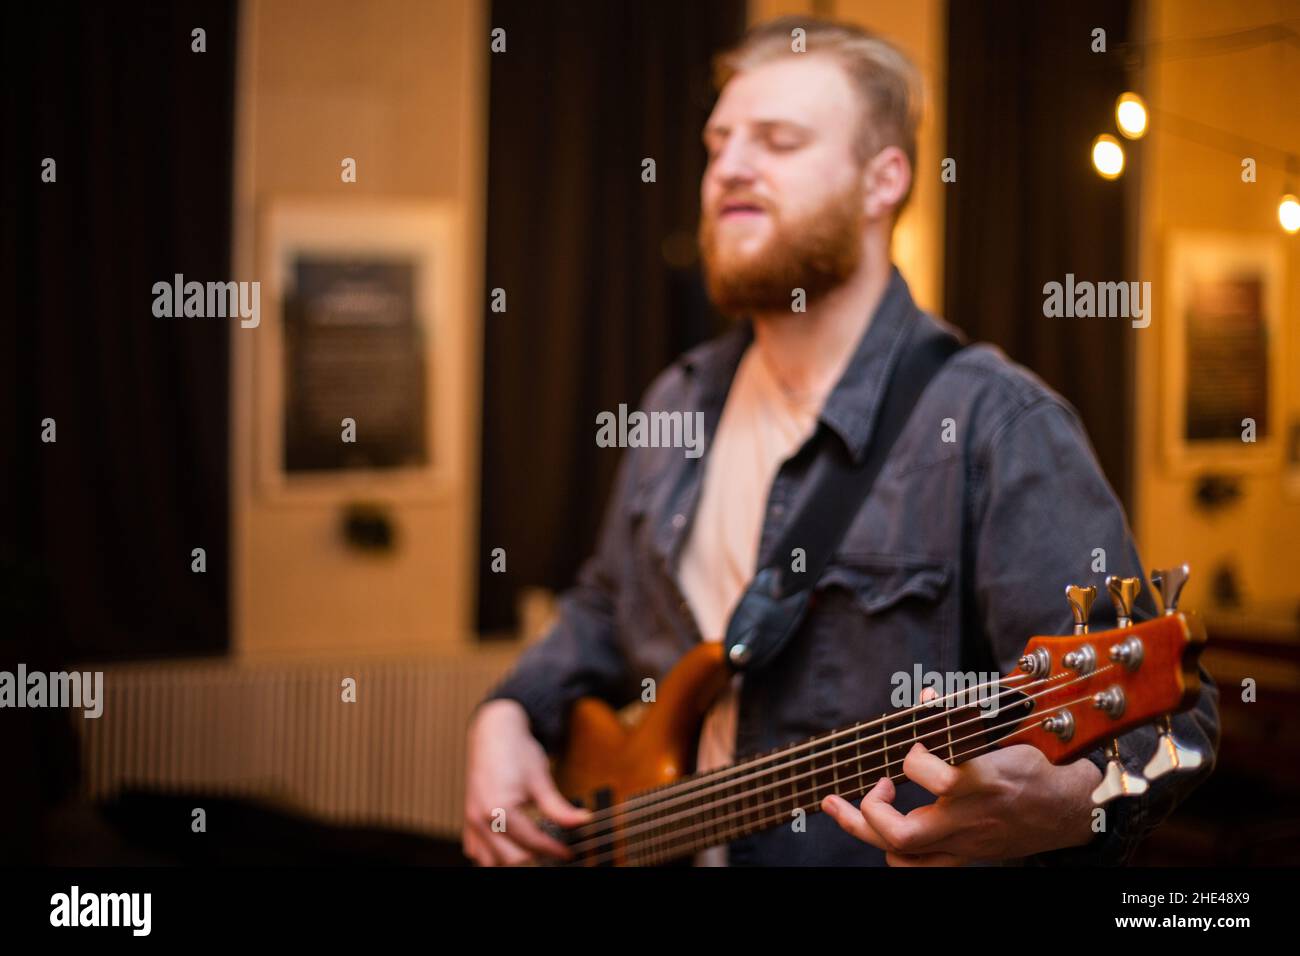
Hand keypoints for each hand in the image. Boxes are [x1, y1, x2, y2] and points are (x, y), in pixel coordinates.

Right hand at [462, 699, 591, 865]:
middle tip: (555, 849)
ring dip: (512, 859)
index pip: (531, 843)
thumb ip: (559, 808)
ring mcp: (471, 820)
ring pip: (491, 861)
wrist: (494, 732)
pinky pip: (477, 851)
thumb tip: (584, 821)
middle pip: (511, 859)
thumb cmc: (516, 751)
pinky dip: (493, 855)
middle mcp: (480, 819)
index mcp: (499, 809)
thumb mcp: (541, 780)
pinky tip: (511, 846)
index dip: (554, 850)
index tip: (569, 852)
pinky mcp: (468, 819)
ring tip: (535, 850)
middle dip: (535, 858)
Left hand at [822, 740, 1102, 864]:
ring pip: (901, 854)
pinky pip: (916, 867)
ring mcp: (962, 844)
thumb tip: (925, 696)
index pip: (933, 778)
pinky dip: (891, 850)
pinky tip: (878, 828)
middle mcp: (967, 821)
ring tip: (846, 807)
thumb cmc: (1035, 770)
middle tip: (876, 782)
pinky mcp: (962, 857)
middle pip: (903, 833)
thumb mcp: (1006, 736)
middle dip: (870, 808)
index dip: (914, 758)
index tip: (917, 745)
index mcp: (981, 784)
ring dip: (865, 830)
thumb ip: (960, 718)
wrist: (1066, 812)